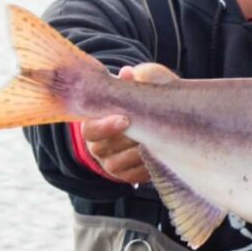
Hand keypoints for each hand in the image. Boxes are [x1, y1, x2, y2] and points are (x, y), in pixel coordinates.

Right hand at [82, 63, 176, 183]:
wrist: (158, 122)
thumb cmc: (143, 101)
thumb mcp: (141, 86)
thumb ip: (136, 78)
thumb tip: (128, 73)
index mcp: (94, 123)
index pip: (90, 129)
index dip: (105, 126)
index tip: (125, 120)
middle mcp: (97, 147)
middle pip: (104, 148)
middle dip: (127, 139)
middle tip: (147, 131)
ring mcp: (110, 164)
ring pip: (120, 163)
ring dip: (139, 151)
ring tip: (158, 139)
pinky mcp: (126, 177)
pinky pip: (135, 175)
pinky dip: (148, 165)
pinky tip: (161, 153)